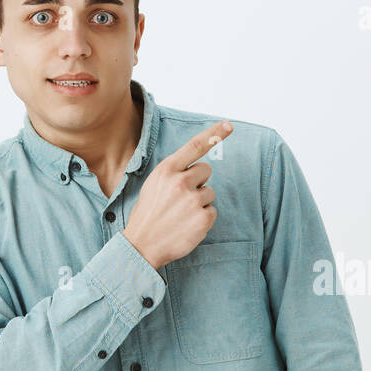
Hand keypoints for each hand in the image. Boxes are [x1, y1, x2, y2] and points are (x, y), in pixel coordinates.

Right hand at [123, 120, 231, 269]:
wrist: (142, 245)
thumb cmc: (148, 214)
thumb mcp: (154, 185)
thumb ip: (173, 173)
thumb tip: (195, 168)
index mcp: (166, 170)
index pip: (195, 146)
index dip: (214, 134)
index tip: (228, 125)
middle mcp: (181, 181)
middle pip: (206, 170)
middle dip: (199, 181)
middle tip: (181, 198)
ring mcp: (193, 200)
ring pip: (210, 192)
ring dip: (200, 202)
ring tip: (181, 214)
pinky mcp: (204, 217)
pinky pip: (212, 210)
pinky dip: (203, 218)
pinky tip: (187, 225)